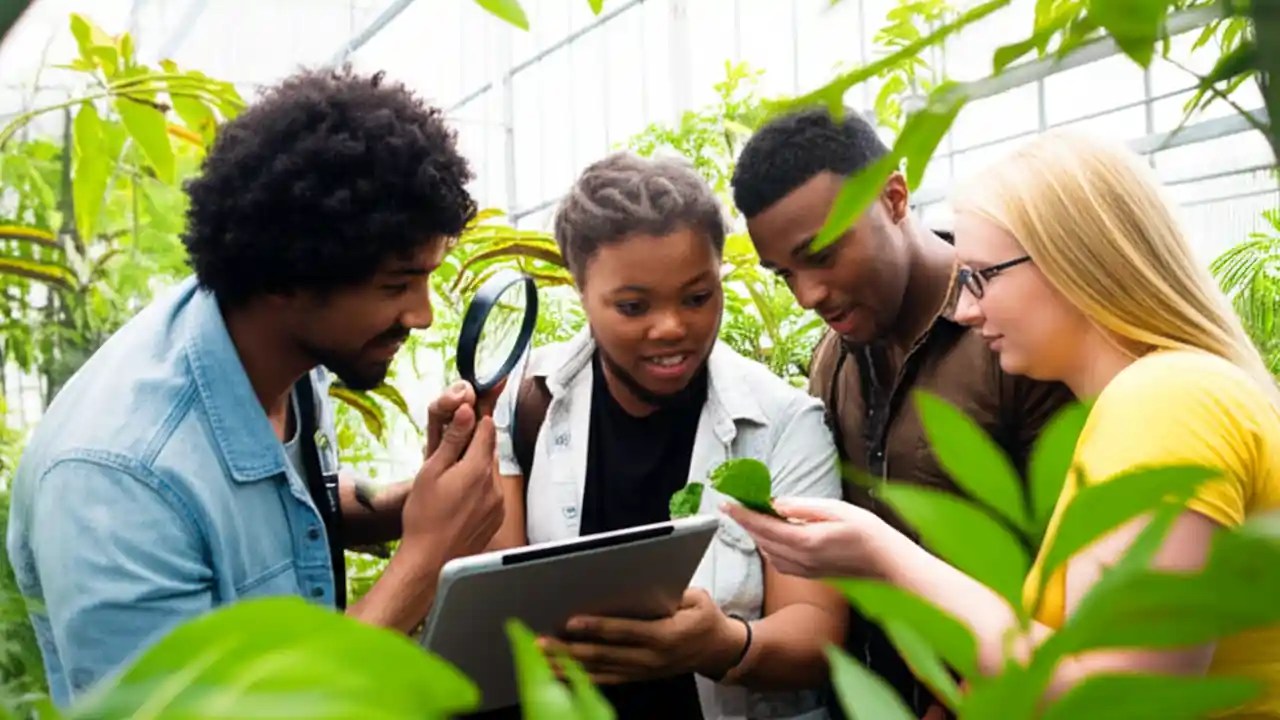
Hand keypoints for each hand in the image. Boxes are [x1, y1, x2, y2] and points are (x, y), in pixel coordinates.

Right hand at [400, 392, 502, 563]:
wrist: (430, 561)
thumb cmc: (424, 519)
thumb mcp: (431, 471)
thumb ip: (452, 440)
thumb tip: (466, 412)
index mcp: (478, 469)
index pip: (488, 428)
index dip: (475, 419)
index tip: (465, 417)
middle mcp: (494, 484)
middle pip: (490, 450)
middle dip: (474, 445)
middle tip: (451, 452)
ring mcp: (498, 503)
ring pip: (491, 472)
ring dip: (476, 468)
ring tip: (451, 481)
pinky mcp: (497, 517)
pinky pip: (492, 492)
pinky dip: (479, 489)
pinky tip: (459, 499)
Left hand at [540, 588, 745, 684]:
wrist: (719, 650)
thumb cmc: (704, 618)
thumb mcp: (696, 598)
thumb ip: (670, 592)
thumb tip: (640, 582)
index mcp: (666, 636)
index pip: (625, 631)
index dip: (598, 627)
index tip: (571, 622)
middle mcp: (652, 658)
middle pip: (604, 654)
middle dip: (570, 649)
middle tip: (542, 642)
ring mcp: (643, 671)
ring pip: (600, 670)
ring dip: (569, 666)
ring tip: (541, 660)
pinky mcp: (638, 676)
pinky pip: (606, 679)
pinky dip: (581, 678)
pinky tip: (560, 674)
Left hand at [721, 497, 895, 579]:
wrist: (888, 563)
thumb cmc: (868, 533)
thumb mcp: (836, 509)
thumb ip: (803, 506)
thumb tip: (776, 503)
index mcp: (806, 541)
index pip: (764, 526)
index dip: (743, 514)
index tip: (727, 504)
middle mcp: (801, 559)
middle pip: (762, 540)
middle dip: (745, 522)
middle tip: (733, 506)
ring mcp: (805, 570)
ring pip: (768, 552)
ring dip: (756, 535)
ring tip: (749, 517)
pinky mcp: (811, 574)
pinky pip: (780, 562)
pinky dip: (769, 548)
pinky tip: (772, 537)